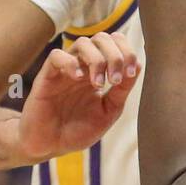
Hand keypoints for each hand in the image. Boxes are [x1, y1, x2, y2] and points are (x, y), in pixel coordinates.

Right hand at [16, 33, 141, 161]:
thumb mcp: (108, 111)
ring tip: (98, 84)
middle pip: (102, 38)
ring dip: (97, 59)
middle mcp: (83, 67)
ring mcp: (65, 70)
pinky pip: (56, 56)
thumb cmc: (78, 130)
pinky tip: (79, 79)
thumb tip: (138, 65)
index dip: (127, 52)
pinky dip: (71, 63)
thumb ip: (122, 91)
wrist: (50, 146)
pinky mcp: (46, 77)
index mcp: (99, 72)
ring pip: (82, 43)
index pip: (115, 44)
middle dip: (115, 55)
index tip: (130, 73)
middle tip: (114, 80)